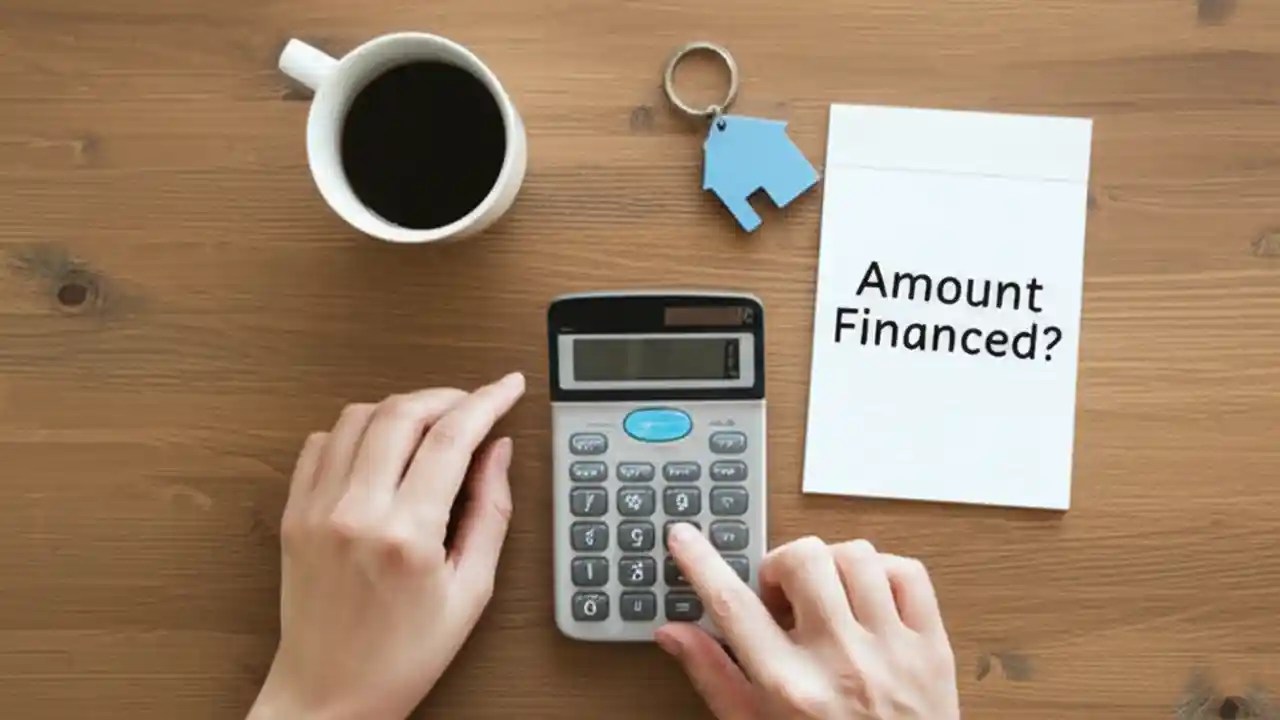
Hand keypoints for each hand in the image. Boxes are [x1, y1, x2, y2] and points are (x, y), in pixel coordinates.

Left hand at [248, 373, 526, 719]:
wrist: (329, 695)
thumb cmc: (402, 656)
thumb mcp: (471, 592)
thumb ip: (491, 513)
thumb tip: (498, 451)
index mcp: (408, 536)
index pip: (452, 438)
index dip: (487, 401)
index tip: (507, 387)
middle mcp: (356, 513)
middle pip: (403, 412)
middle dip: (446, 395)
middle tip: (472, 403)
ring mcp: (317, 509)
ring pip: (358, 417)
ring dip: (400, 407)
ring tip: (429, 424)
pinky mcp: (292, 514)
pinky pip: (319, 443)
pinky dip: (354, 430)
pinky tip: (379, 447)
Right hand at [657, 527, 958, 719]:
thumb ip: (714, 677)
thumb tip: (673, 632)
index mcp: (789, 688)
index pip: (732, 606)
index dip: (701, 563)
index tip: (684, 537)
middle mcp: (841, 662)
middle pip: (801, 560)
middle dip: (781, 564)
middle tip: (781, 594)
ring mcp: (892, 651)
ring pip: (856, 556)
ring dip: (831, 564)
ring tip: (825, 595)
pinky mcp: (932, 647)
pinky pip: (909, 573)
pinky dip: (883, 572)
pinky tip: (867, 598)